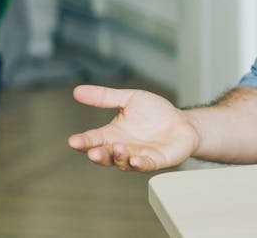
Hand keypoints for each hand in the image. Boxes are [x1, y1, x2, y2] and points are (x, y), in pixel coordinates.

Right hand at [67, 85, 199, 171]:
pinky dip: (139, 164)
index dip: (83, 141)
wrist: (183, 122)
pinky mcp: (155, 161)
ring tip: (118, 148)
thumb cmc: (155, 112)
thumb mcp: (130, 99)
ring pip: (122, 161)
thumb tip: (78, 90)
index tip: (73, 141)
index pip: (93, 139)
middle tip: (92, 152)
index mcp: (113, 134)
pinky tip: (135, 160)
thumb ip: (105, 97)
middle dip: (97, 154)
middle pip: (105, 155)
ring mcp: (138, 156)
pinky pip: (145, 165)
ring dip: (118, 157)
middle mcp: (122, 148)